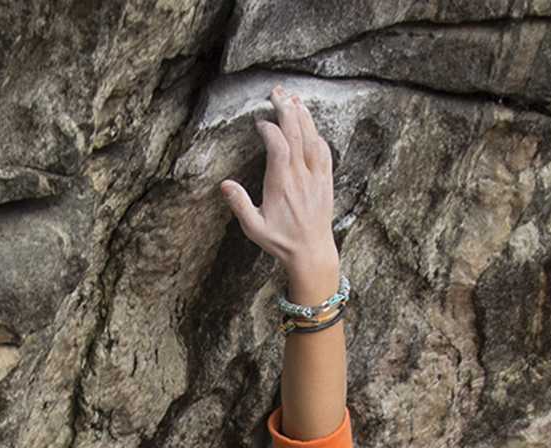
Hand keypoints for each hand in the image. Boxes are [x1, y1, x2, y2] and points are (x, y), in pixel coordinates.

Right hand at [219, 84, 336, 272]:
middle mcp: (301, 177)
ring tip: (293, 99)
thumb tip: (224, 184)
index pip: (278, 146)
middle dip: (286, 109)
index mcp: (281, 185)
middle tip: (276, 92)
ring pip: (312, 138)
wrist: (312, 252)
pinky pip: (324, 150)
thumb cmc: (281, 241)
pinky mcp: (326, 180)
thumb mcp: (254, 228)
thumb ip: (239, 205)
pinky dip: (317, 134)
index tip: (259, 122)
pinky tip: (310, 125)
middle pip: (296, 134)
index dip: (269, 129)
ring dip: (303, 116)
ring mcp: (316, 177)